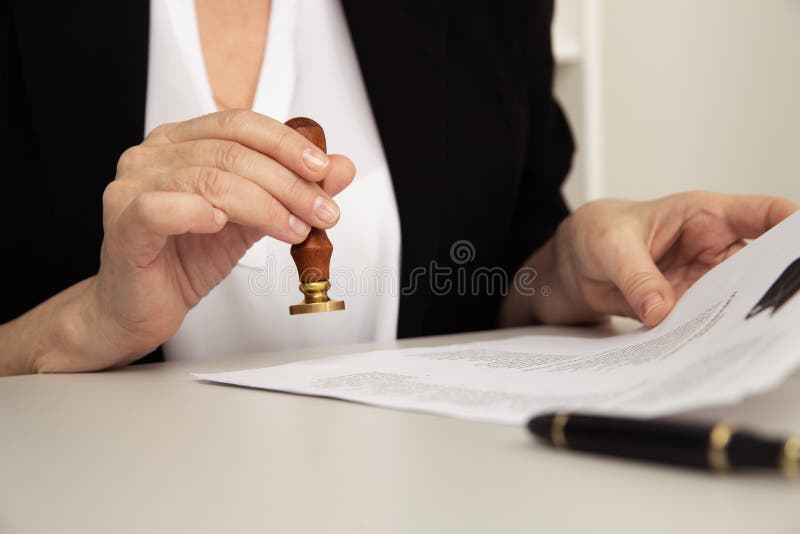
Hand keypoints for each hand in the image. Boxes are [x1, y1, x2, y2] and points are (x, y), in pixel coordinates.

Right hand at [35, 110, 354, 371]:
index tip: (323, 171)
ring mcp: (131, 186)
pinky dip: (199, 213)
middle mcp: (153, 155)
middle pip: (232, 153)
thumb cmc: (186, 259)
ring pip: (210, 180)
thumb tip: (340, 168)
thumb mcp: (251, 219)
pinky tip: (224, 225)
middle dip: (288, 184)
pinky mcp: (123, 223)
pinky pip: (161, 208)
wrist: (141, 308)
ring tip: (295, 230)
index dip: (286, 144)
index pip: (239, 124)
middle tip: (322, 212)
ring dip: (264, 205)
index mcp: (180, 142)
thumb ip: (290, 190)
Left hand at [506, 191, 798, 326]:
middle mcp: (712, 250)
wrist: (570, 265)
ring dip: (744, 320)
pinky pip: (706, 325)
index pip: (764, 215)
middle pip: (763, 267)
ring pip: (738, 302)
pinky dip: (710, 339)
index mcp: (704, 216)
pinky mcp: (685, 310)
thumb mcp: (610, 246)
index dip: (794, 228)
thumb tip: (662, 309)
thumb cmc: (595, 233)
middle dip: (779, 286)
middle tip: (783, 313)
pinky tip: (711, 353)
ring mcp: (702, 283)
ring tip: (750, 341)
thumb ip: (637, 275)